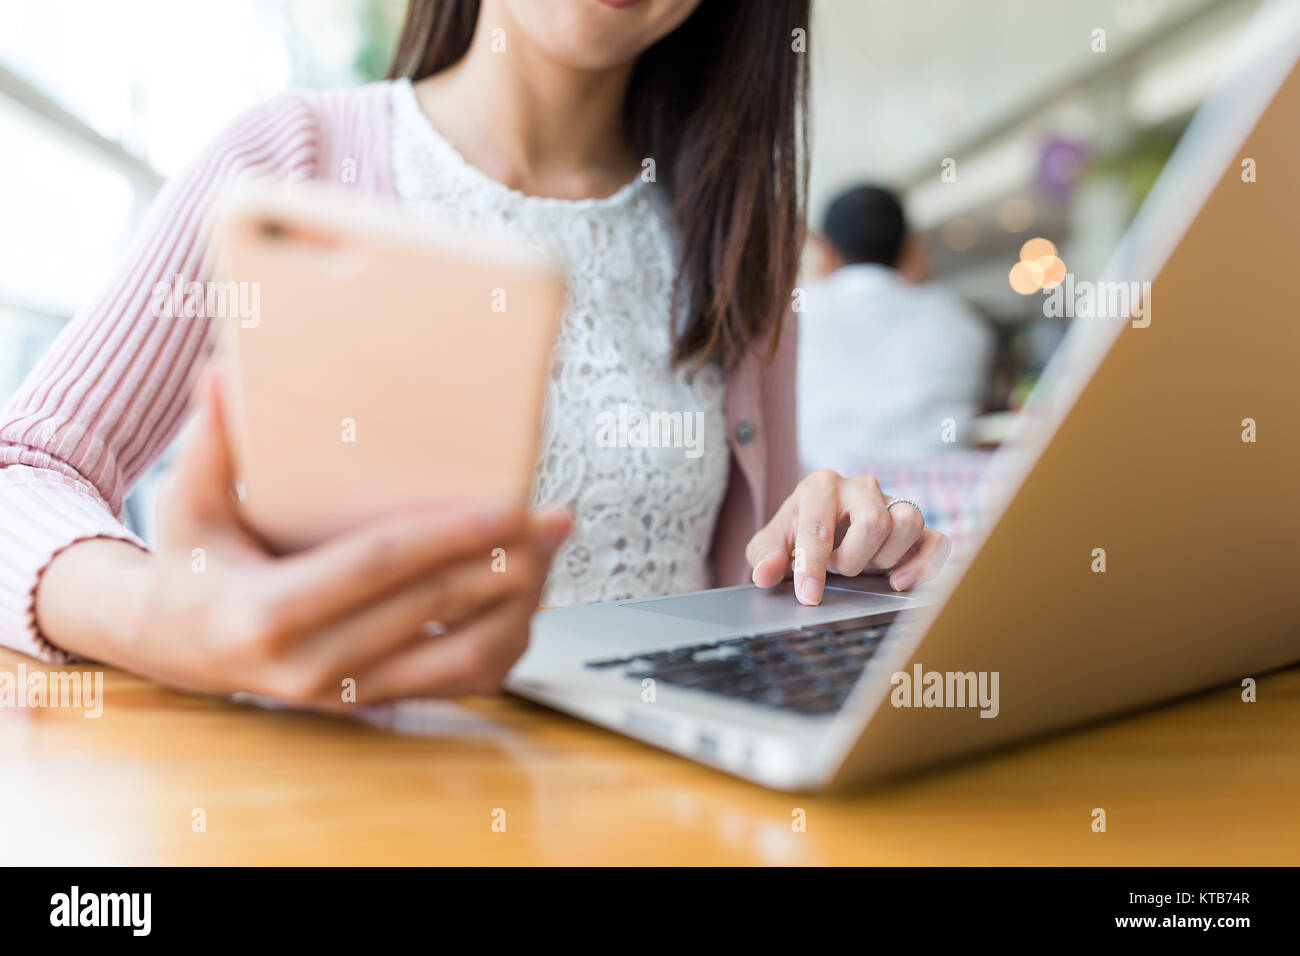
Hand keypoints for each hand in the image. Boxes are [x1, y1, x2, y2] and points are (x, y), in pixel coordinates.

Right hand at [38, 372, 568, 705]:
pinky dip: (505, 643)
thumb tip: (223, 372)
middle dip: (505, 563)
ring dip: (520, 607)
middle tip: (554, 519)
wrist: (178, 646)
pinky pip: (460, 685)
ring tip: (550, 552)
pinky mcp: (375, 704)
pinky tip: (527, 597)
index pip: (376, 567)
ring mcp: (349, 696)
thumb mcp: (187, 503)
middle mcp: (312, 668)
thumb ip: (212, 441)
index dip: (446, 536)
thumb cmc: (193, 562)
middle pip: (434, 612)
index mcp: (268, 613)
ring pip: (463, 660)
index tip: (506, 507)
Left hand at [745, 469, 949, 605]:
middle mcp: (861, 487)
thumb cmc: (796, 534)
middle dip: (852, 559)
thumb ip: (765, 556)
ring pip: (908, 523)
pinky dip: (924, 565)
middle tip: (838, 569)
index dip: (813, 566)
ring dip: (884, 558)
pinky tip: (900, 582)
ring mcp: (892, 503)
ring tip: (865, 567)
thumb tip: (765, 574)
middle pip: (873, 522)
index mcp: (821, 486)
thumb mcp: (772, 543)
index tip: (809, 596)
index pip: (820, 526)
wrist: (821, 530)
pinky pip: (937, 541)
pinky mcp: (916, 525)